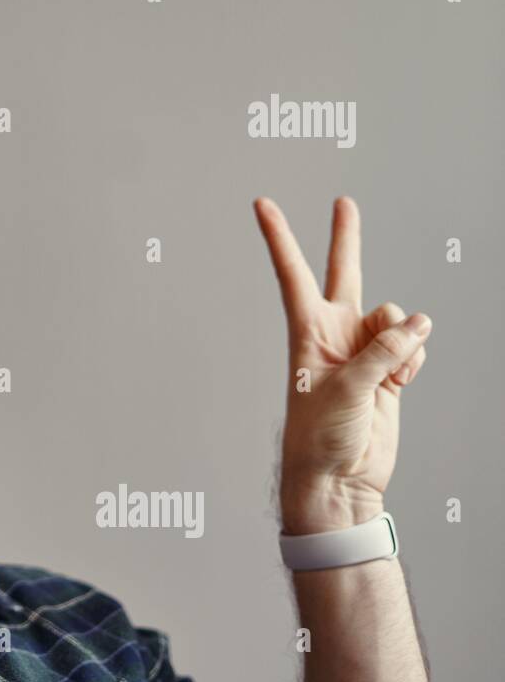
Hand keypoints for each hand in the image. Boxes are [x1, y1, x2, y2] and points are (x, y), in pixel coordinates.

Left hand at [253, 197, 431, 533]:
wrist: (339, 479)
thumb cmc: (320, 437)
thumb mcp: (347, 389)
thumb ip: (384, 351)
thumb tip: (419, 324)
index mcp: (306, 332)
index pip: (292, 274)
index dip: (279, 237)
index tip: (261, 203)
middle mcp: (334, 334)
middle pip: (343, 275)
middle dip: (346, 238)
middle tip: (343, 202)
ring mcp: (363, 350)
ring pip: (395, 317)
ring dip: (403, 339)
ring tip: (390, 374)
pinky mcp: (389, 371)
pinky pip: (413, 346)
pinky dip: (415, 359)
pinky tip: (402, 383)